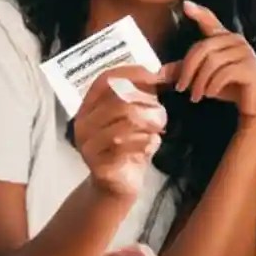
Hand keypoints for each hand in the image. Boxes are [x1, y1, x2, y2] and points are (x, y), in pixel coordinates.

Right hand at [73, 66, 166, 200]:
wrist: (119, 186)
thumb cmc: (129, 147)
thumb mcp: (138, 116)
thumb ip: (149, 93)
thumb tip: (173, 70)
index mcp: (88, 106)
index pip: (105, 79)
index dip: (132, 74)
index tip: (157, 77)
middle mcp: (83, 123)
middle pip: (119, 100)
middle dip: (148, 104)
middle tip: (161, 116)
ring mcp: (87, 144)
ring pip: (125, 121)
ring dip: (150, 124)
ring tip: (158, 130)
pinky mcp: (98, 164)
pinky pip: (129, 145)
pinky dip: (147, 142)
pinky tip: (151, 145)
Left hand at [161, 0, 255, 122]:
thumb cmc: (230, 85)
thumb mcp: (203, 77)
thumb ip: (182, 72)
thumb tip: (157, 74)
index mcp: (223, 38)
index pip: (210, 20)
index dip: (199, 13)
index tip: (185, 5)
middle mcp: (235, 41)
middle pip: (202, 48)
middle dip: (188, 70)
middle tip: (181, 88)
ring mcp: (244, 53)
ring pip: (211, 62)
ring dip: (199, 82)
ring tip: (196, 96)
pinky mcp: (249, 68)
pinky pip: (224, 73)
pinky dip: (212, 86)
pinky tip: (210, 94)